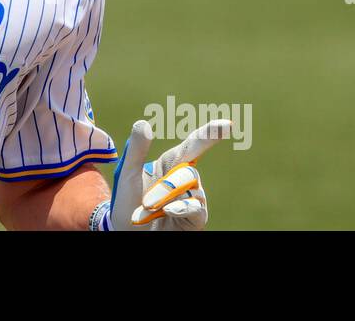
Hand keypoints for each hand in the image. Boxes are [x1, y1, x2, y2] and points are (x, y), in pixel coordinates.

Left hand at [109, 118, 230, 230]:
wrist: (126, 232)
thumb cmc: (127, 202)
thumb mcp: (127, 174)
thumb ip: (136, 150)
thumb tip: (144, 122)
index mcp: (170, 163)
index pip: (193, 145)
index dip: (210, 134)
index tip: (228, 125)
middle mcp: (185, 179)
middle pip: (189, 171)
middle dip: (166, 186)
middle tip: (146, 202)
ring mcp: (192, 198)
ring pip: (192, 189)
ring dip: (167, 199)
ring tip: (148, 209)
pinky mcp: (196, 218)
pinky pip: (196, 208)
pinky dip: (182, 207)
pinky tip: (168, 210)